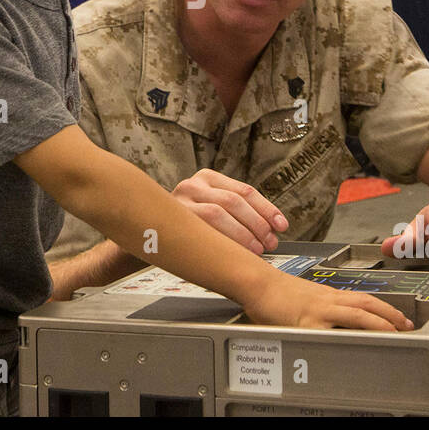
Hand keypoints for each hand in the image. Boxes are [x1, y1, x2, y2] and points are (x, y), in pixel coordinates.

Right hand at [170, 169, 288, 254]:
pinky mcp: (171, 217)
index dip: (267, 209)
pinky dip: (223, 240)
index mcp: (208, 177)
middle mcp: (193, 184)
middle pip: (235, 201)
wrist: (146, 228)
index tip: (281, 225)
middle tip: (270, 241)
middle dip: (258, 223)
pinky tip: (234, 252)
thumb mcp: (208, 207)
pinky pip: (202, 227)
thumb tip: (270, 229)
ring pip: (219, 213)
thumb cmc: (186, 223)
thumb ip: (233, 212)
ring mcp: (180, 199)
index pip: (245, 191)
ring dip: (243, 233)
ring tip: (256, 248)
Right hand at [244, 271, 413, 330]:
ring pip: (356, 314)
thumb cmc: (276, 291)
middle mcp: (328, 300)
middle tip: (405, 325)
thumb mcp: (306, 296)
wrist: (257, 283)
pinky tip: (355, 345)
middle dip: (390, 314)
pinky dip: (345, 337)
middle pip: (367, 303)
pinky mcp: (306, 322)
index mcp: (329, 295)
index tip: (399, 318)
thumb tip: (334, 321)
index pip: (364, 299)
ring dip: (378, 323)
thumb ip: (321, 307)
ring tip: (393, 333)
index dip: (386, 308)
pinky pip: (330, 331)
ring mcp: (318, 311)